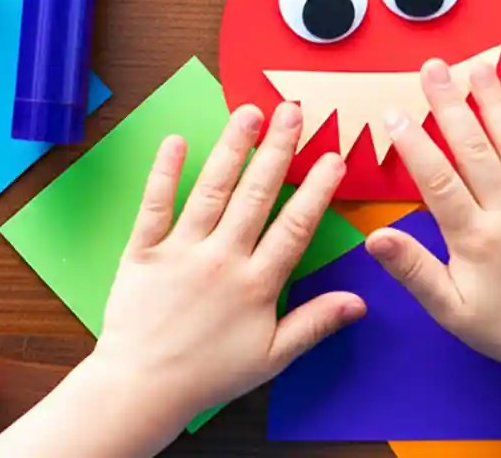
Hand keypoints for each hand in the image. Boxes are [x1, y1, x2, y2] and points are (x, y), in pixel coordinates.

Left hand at [91, 103, 365, 425]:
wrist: (141, 388)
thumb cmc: (208, 375)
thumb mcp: (271, 357)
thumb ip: (314, 324)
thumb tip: (359, 302)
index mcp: (256, 285)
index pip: (294, 226)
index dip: (316, 189)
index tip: (332, 157)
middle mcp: (222, 260)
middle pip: (256, 195)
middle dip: (277, 150)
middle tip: (292, 113)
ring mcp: (182, 252)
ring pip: (211, 190)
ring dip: (232, 148)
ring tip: (248, 113)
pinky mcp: (144, 252)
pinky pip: (155, 205)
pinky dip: (164, 172)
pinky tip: (177, 141)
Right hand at [367, 61, 500, 386]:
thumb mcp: (448, 309)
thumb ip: (413, 269)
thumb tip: (375, 238)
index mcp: (475, 239)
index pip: (437, 180)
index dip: (413, 145)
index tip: (392, 113)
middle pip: (474, 149)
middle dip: (450, 105)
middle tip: (432, 69)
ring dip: (495, 103)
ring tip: (478, 68)